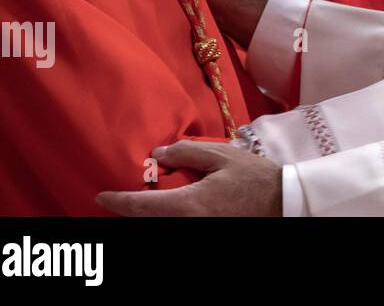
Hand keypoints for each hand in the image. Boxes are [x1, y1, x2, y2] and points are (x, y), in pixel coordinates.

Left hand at [96, 141, 281, 216]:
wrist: (282, 202)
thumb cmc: (254, 177)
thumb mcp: (222, 156)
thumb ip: (188, 152)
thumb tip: (160, 154)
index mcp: (187, 204)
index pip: (141, 205)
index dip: (117, 201)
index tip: (101, 196)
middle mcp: (186, 223)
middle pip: (145, 220)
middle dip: (128, 210)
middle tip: (116, 198)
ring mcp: (195, 230)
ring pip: (159, 224)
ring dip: (146, 214)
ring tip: (138, 201)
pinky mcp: (204, 230)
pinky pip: (174, 224)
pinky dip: (163, 216)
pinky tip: (163, 206)